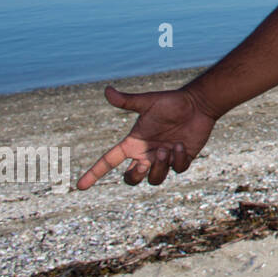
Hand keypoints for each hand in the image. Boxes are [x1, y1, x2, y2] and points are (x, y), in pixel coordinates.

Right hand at [76, 85, 217, 189]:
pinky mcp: (182, 159)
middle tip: (144, 164)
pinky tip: (181, 145)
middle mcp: (146, 153)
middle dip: (134, 176)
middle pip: (131, 178)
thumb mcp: (148, 102)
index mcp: (133, 142)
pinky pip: (177, 170)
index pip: (108, 161)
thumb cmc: (171, 102)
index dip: (94, 173)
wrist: (197, 104)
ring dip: (159, 167)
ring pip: (155, 179)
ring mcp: (164, 158)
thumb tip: (107, 90)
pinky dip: (178, 160)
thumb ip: (127, 101)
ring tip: (167, 148)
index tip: (80, 186)